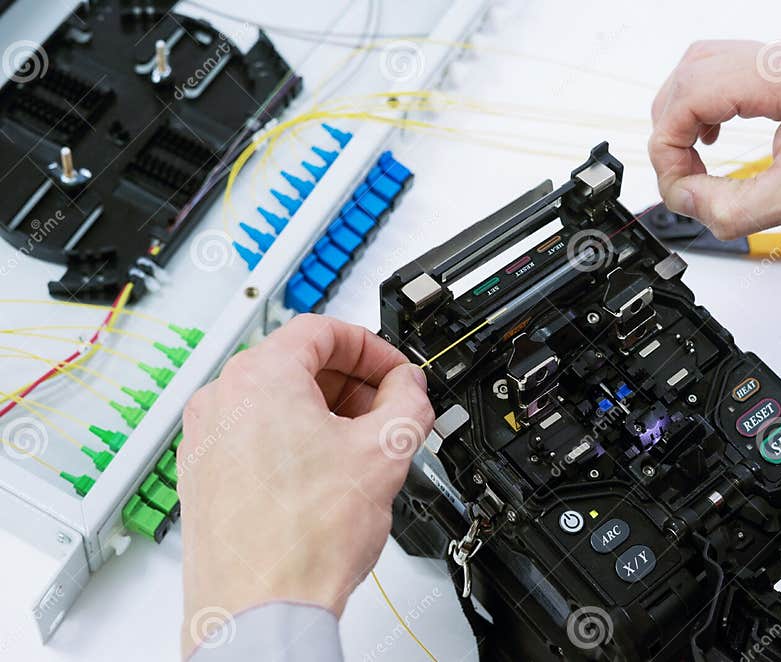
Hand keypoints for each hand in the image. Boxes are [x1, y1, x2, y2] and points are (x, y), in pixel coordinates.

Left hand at [177, 314, 433, 655]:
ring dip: (326, 413)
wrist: (260, 611)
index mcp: (259, 377)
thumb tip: (409, 387)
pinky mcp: (204, 476)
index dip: (372, 347)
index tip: (394, 372)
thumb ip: (408, 402)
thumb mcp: (384, 453)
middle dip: (352, 383)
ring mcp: (206, 440)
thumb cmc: (302, 540)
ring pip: (276, 402)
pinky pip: (255, 436)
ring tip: (361, 449)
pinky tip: (326, 477)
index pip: (322, 331)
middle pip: (297, 364)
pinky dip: (294, 441)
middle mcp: (221, 400)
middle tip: (387, 409)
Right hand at [648, 35, 780, 238]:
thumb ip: (728, 208)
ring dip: (686, 112)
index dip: (668, 143)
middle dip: (671, 125)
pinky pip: (730, 73)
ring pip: (705, 66)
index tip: (676, 184)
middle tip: (678, 173)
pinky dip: (708, 105)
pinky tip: (713, 135)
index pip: (693, 92)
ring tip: (691, 157)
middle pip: (692, 70)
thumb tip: (684, 200)